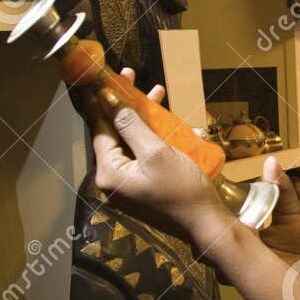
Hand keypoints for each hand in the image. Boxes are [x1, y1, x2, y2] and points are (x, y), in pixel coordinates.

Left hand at [92, 68, 229, 245]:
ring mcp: (126, 184)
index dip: (98, 99)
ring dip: (139, 115)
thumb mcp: (156, 152)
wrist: (205, 224)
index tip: (94, 76)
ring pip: (127, 140)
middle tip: (127, 75)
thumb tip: (108, 99)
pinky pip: (139, 152)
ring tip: (152, 90)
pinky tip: (162, 116)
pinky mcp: (140, 185)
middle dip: (121, 103)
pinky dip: (148, 134)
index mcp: (108, 174)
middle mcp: (111, 180)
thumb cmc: (183, 190)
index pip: (98, 129)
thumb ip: (130, 125)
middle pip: (111, 133)